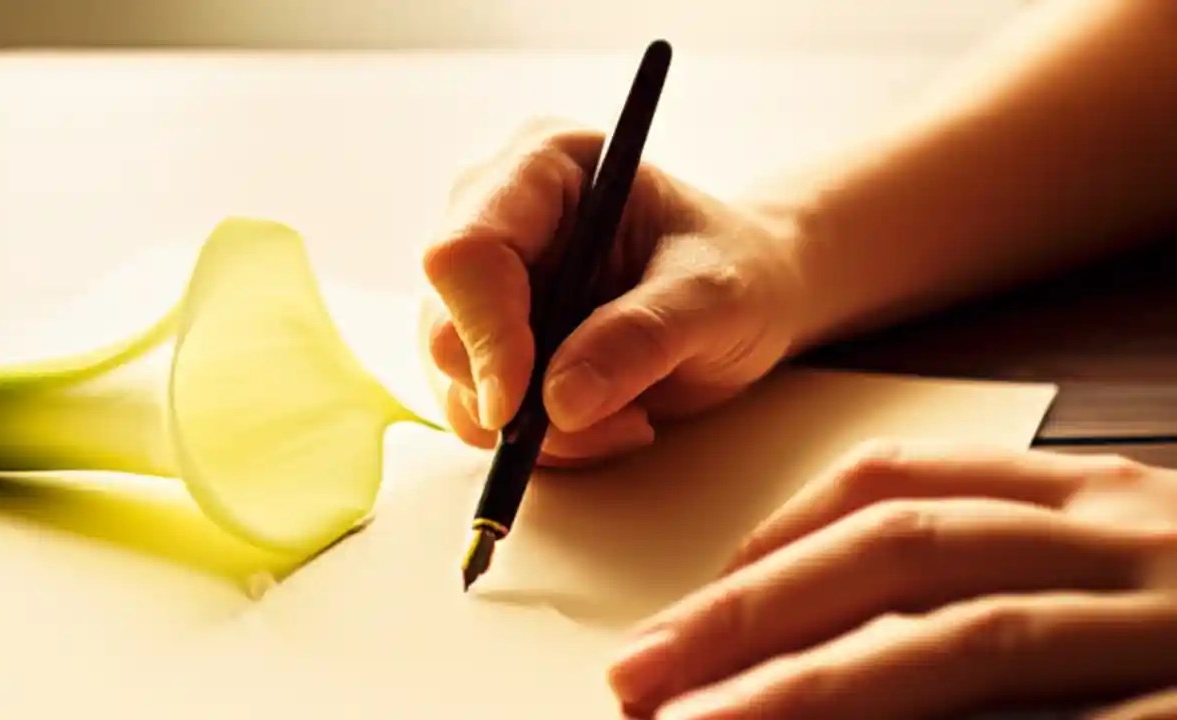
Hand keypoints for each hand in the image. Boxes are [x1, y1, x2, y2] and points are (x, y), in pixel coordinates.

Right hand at [420, 119, 803, 465]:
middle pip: (446, 321)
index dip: (485, 331)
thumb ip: (642, 337)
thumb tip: (559, 402)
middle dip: (520, 394)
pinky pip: (480, 412)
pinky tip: (605, 420)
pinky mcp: (487, 342)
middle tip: (613, 422)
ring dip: (538, 429)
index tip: (520, 406)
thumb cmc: (739, 273)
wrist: (747, 299)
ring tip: (629, 418)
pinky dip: (541, 441)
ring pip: (455, 380)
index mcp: (544, 166)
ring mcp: (484, 285)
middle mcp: (496, 217)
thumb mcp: (715, 298)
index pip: (469, 249)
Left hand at [605, 443, 1176, 718]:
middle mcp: (1132, 545)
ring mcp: (1175, 629)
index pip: (899, 486)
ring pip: (958, 642)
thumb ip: (1000, 574)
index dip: (779, 537)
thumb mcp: (1125, 572)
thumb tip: (833, 624)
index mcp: (1097, 499)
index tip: (698, 595)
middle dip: (752, 612)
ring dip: (810, 688)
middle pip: (899, 553)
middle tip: (639, 673)